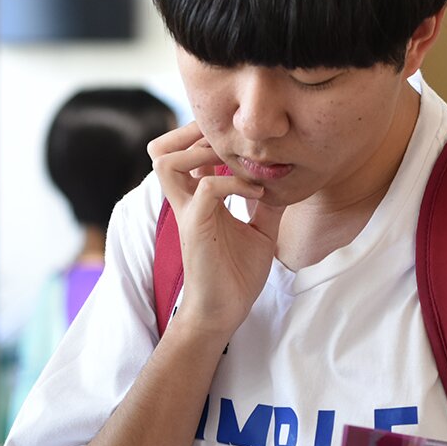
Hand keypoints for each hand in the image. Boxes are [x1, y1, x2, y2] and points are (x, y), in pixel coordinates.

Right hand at [148, 122, 283, 338]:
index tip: (238, 136)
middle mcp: (187, 202)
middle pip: (162, 149)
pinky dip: (232, 182)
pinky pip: (206, 188)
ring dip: (199, 152)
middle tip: (227, 137)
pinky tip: (255, 193)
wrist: (224, 312)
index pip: (184, 152)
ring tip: (231, 159)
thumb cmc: (237, 275)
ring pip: (167, 162)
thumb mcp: (260, 231)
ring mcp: (188, 213)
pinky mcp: (196, 227)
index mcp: (199, 200)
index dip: (202, 135)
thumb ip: (266, 205)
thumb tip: (284, 182)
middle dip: (190, 133)